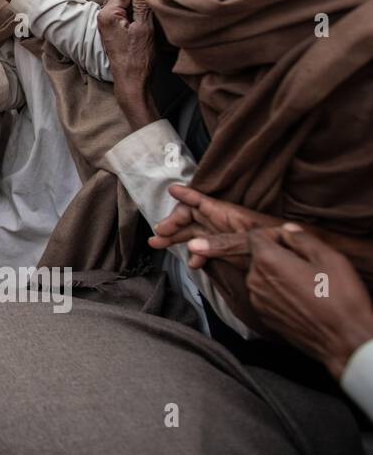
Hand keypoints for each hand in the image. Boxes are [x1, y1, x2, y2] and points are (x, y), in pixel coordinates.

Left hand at [98, 0, 158, 129]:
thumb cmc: (138, 57)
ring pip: (125, 6)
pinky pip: (124, 16)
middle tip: (155, 6)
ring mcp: (106, 25)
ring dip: (138, 8)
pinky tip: (145, 23)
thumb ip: (142, 4)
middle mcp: (102, 17)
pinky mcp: (112, 32)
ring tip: (152, 16)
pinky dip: (135, 16)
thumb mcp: (144, 28)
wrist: (131, 82)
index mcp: (107, 13)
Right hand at [151, 185, 277, 269]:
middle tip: (157, 235)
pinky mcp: (229, 251)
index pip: (201, 201)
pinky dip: (197, 256)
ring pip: (194, 234)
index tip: (171, 190)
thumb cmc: (280, 244)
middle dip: (172, 224)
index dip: (186, 195)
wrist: (298, 259)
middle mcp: (223, 223)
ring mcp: (225, 237)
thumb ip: (222, 244)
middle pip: (191, 219)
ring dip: (177, 240)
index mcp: (227, 214)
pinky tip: (193, 265)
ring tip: (158, 245)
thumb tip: (192, 248)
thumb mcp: (250, 242)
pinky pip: (206, 250)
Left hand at [248, 224, 372, 378]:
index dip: (274, 234)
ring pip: (261, 276)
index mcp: (267, 262)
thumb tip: (287, 230)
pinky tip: (301, 298)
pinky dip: (278, 292)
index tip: (293, 240)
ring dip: (277, 274)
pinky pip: (266, 295)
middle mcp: (255, 281)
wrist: (345, 342)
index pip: (256, 235)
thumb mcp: (330, 259)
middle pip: (258, 256)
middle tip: (306, 262)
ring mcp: (258, 301)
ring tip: (306, 282)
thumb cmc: (342, 299)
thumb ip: (303, 239)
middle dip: (278, 254)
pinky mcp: (264, 317)